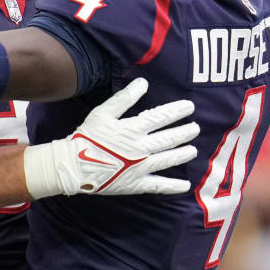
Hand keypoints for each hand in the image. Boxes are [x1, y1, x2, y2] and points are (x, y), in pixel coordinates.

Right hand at [23, 77, 198, 197]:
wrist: (73, 166)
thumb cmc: (87, 137)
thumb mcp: (103, 112)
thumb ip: (124, 98)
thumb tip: (143, 83)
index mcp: (133, 129)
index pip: (161, 117)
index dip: (177, 111)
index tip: (190, 107)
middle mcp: (141, 148)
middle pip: (168, 139)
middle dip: (184, 132)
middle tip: (196, 128)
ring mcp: (140, 168)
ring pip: (167, 160)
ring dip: (182, 154)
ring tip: (193, 150)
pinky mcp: (136, 184)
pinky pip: (158, 186)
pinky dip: (172, 186)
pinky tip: (185, 185)